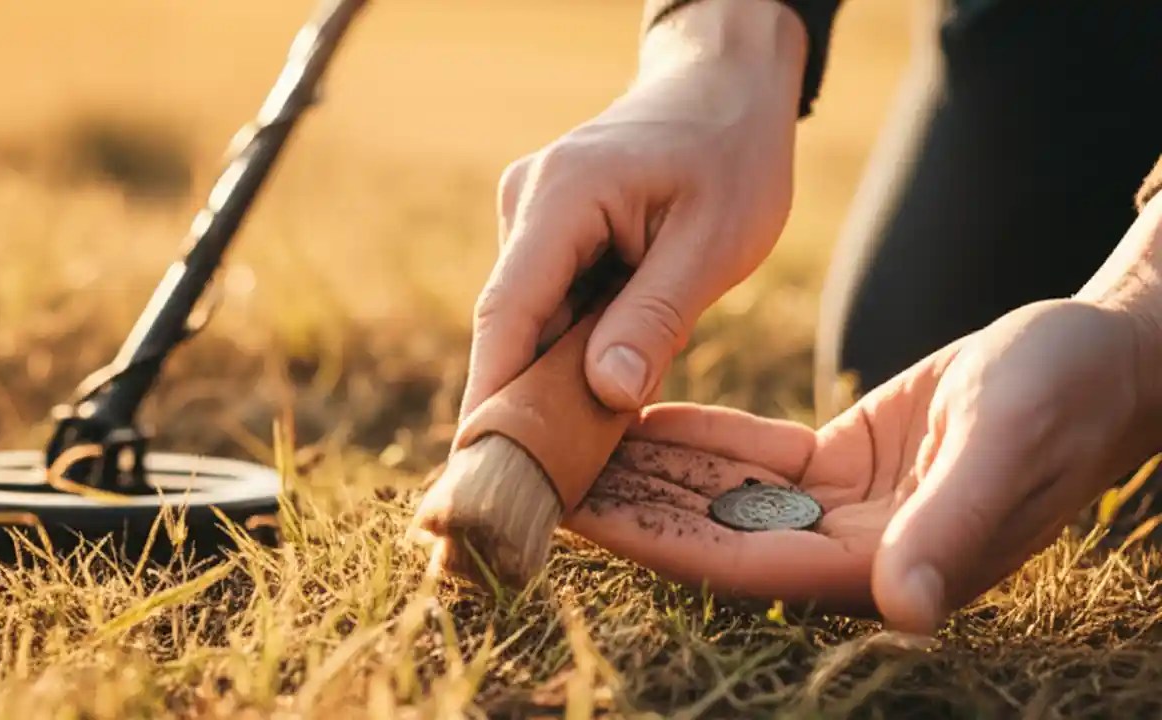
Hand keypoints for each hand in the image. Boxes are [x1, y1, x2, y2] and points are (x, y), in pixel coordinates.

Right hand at [460, 0, 807, 422]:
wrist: (724, 90)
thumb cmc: (730, 156)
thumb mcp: (712, 242)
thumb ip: (656, 317)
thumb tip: (605, 396)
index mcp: (564, 196)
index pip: (507, 311)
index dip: (489, 391)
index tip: (475, 462)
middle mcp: (528, 203)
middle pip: (515, 323)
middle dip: (530, 397)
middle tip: (553, 475)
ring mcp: (531, 214)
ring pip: (535, 319)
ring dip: (563, 369)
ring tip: (603, 422)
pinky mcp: (545, 230)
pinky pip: (552, 303)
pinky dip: (577, 342)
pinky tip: (614, 364)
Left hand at [563, 299, 1161, 632]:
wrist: (1100, 359)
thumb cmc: (1068, 397)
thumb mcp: (1009, 446)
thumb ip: (955, 526)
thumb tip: (906, 607)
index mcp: (883, 562)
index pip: (742, 562)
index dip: (656, 542)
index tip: (580, 515)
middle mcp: (852, 547)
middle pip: (713, 533)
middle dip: (629, 509)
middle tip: (544, 477)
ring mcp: (844, 507)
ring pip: (722, 493)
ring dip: (649, 470)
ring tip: (572, 443)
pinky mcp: (844, 463)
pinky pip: (753, 455)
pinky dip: (697, 436)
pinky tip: (640, 417)